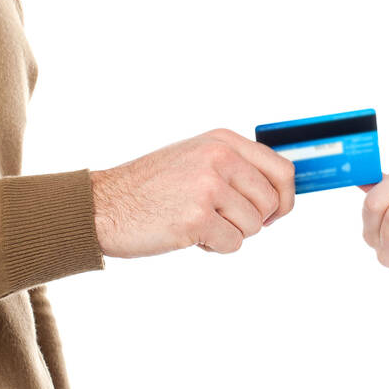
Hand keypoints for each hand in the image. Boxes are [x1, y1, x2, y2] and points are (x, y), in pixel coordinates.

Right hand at [91, 128, 296, 257]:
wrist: (103, 205)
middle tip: (219, 220)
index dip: (284, 199)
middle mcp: (219, 157)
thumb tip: (283, 196)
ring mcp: (208, 185)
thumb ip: (236, 167)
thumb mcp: (196, 158)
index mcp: (222, 141)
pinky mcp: (197, 217)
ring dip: (228, 233)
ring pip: (252, 227)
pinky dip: (213, 248)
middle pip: (270, 203)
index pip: (282, 170)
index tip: (273, 214)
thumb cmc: (150, 188)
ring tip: (196, 223)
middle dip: (251, 221)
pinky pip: (231, 244)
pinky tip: (187, 234)